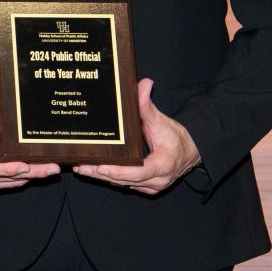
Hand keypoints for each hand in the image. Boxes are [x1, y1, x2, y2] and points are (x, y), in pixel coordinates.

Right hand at [0, 98, 60, 190]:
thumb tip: (19, 98)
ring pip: (8, 182)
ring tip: (49, 169)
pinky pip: (6, 184)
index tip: (25, 166)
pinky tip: (36, 173)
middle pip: (5, 176)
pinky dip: (22, 180)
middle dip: (31, 173)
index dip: (8, 169)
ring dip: (30, 177)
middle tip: (51, 168)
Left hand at [74, 78, 201, 195]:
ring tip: (81, 168)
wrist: (191, 152)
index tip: (102, 168)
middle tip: (80, 167)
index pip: (140, 172)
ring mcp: (152, 186)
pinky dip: (110, 179)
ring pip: (124, 185)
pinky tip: (93, 171)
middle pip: (126, 181)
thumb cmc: (176, 137)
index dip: (120, 172)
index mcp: (164, 165)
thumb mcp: (161, 121)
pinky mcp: (146, 187)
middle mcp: (158, 180)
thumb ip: (148, 105)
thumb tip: (143, 84)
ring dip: (102, 178)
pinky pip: (126, 185)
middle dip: (102, 174)